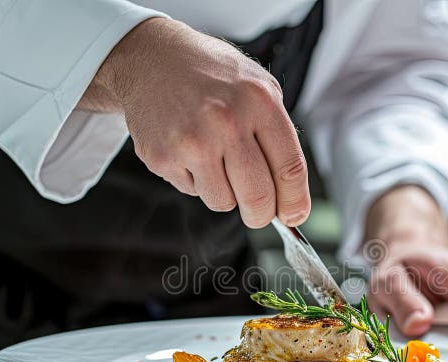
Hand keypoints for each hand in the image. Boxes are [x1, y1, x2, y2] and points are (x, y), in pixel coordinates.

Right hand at [83, 18, 310, 227]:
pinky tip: (190, 152)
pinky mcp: (163, 157)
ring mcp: (192, 142)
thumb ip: (278, 136)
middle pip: (258, 197)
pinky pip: (193, 192)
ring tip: (215, 160)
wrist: (152, 60)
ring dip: (225, 192)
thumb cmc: (211, 76)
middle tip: (260, 213)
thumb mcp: (258, 88)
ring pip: (224, 202)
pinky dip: (196, 181)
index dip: (295, 202)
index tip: (294, 216)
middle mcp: (227, 122)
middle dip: (262, 214)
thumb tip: (290, 196)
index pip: (289, 169)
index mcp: (259, 102)